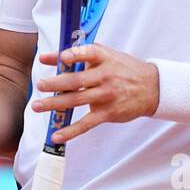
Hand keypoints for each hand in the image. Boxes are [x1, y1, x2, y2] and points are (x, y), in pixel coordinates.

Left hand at [30, 43, 159, 143]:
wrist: (152, 88)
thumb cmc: (122, 68)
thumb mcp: (105, 56)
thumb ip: (76, 55)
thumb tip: (45, 58)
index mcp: (104, 59)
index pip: (88, 54)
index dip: (75, 55)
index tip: (62, 57)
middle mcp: (105, 76)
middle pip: (77, 81)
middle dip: (57, 83)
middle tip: (40, 85)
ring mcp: (106, 96)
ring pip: (77, 100)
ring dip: (55, 104)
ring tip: (37, 106)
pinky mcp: (108, 113)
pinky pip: (86, 123)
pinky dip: (71, 131)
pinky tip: (57, 135)